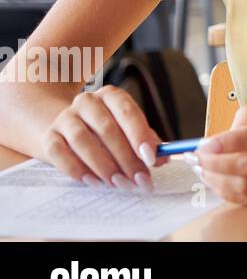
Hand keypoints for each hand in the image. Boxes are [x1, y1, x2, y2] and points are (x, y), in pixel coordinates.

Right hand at [42, 86, 164, 189]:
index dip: (140, 136)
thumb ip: (147, 141)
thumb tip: (164, 157)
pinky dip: (76, 169)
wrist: (67, 131)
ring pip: (83, 140)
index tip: (151, 158)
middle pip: (107, 129)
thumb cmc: (106, 131)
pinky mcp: (49, 136)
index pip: (128, 112)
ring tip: (117, 182)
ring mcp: (65, 118)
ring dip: (102, 165)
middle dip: (125, 158)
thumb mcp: (128, 131)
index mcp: (111, 95)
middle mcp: (87, 102)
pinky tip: (92, 181)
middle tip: (137, 179)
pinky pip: (59, 153)